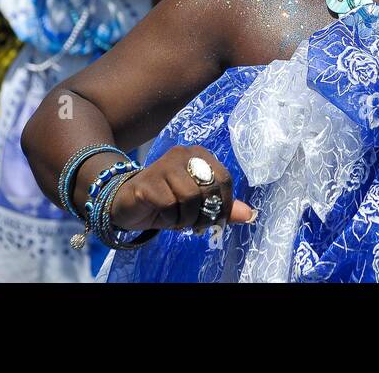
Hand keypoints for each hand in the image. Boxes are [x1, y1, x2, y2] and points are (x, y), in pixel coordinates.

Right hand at [109, 146, 254, 234]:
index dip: (224, 204)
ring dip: (186, 218)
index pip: (224, 179)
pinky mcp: (147, 181)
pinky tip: (163, 216)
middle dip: (205, 214)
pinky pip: (169, 205)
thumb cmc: (168, 201)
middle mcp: (183, 154)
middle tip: (195, 224)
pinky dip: (170, 219)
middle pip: (208, 189)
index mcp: (199, 155)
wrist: (129, 203)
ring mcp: (164, 165)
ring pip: (189, 197)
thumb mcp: (198, 205)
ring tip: (178, 220)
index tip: (217, 220)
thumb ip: (222, 207)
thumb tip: (249, 214)